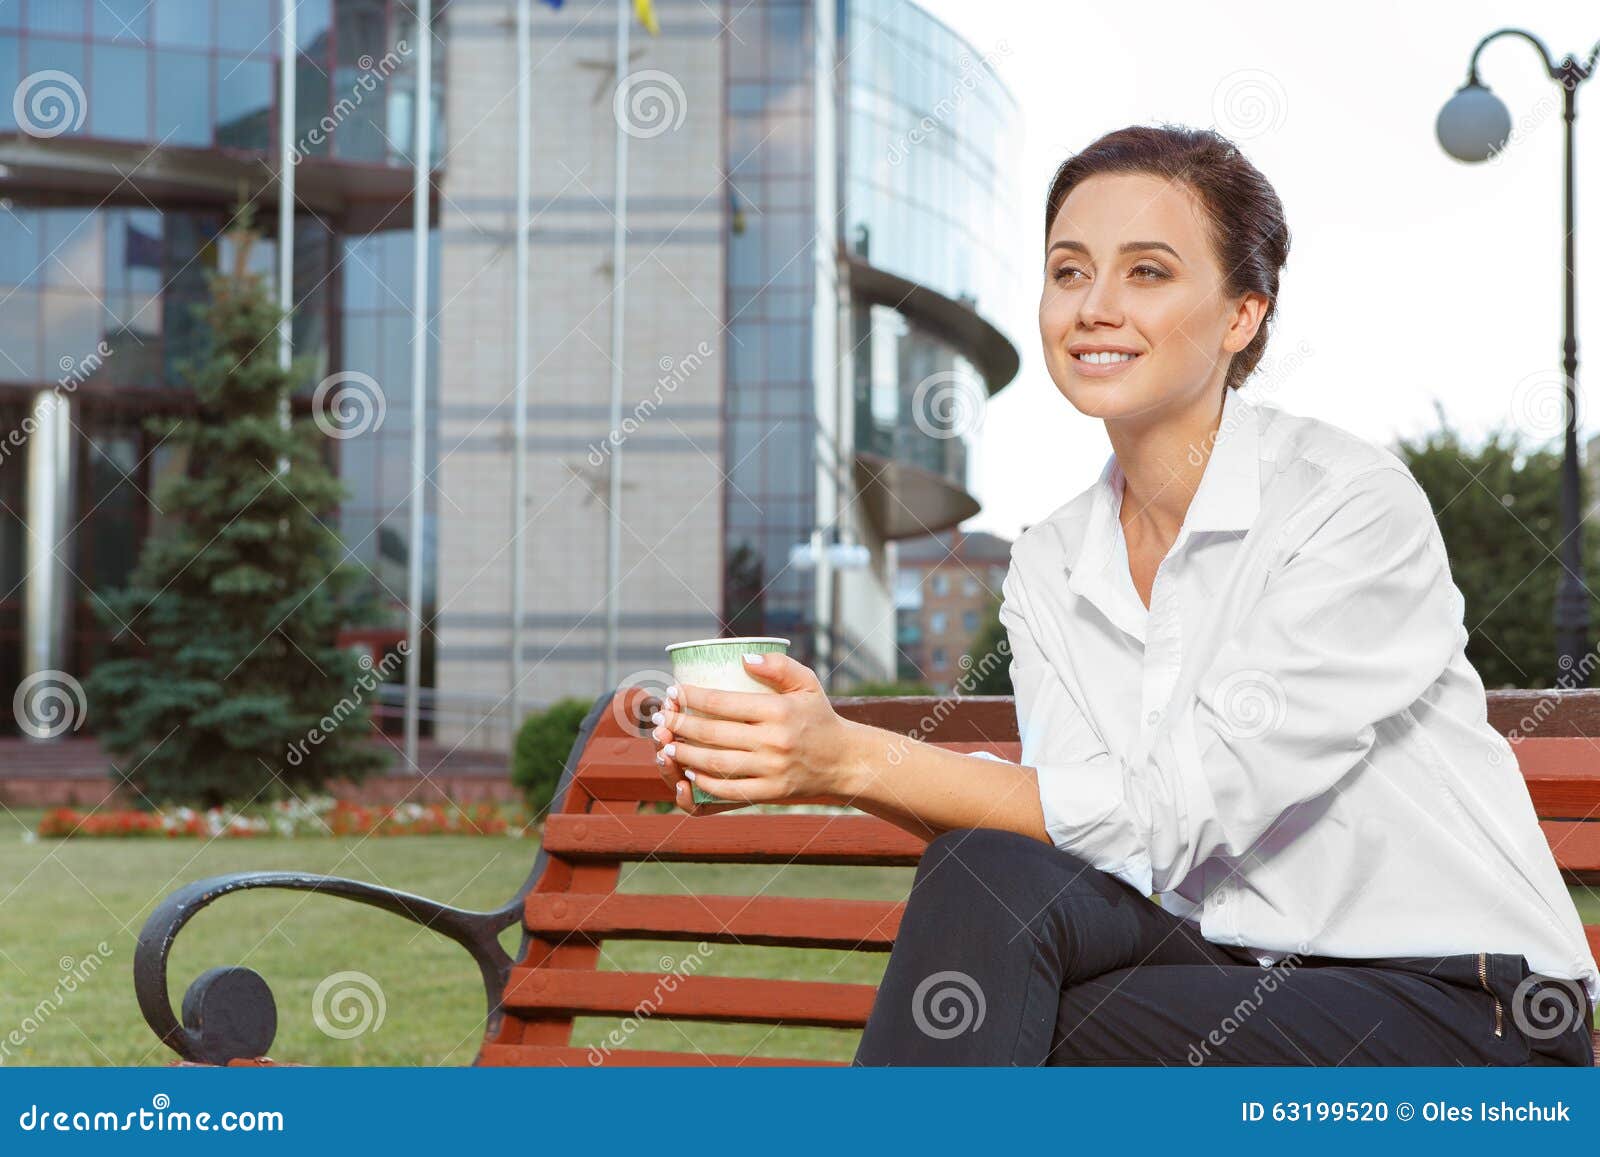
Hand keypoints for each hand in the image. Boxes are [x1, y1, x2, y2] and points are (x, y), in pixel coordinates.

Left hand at [650, 652, 858, 811]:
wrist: (844, 760)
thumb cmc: (818, 716)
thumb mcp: (806, 683)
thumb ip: (778, 665)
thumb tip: (742, 659)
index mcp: (778, 711)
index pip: (723, 702)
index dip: (692, 697)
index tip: (674, 692)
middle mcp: (774, 741)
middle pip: (713, 734)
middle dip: (680, 725)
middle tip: (661, 718)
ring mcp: (771, 770)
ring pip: (716, 763)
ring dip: (685, 754)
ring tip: (666, 745)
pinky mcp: (771, 792)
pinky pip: (729, 790)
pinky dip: (704, 783)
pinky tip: (688, 772)